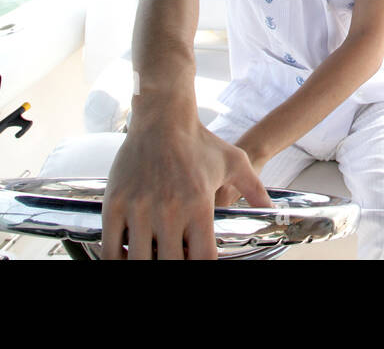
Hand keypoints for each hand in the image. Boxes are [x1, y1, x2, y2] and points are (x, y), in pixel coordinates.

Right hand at [102, 112, 271, 258]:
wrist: (164, 115)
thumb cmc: (199, 140)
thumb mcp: (235, 162)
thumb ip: (255, 190)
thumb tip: (272, 211)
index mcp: (199, 206)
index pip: (202, 258)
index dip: (201, 267)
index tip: (198, 261)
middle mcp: (169, 211)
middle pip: (170, 263)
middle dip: (174, 265)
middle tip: (176, 256)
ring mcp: (140, 208)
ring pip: (140, 261)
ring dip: (147, 263)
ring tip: (154, 256)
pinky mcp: (115, 204)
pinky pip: (111, 248)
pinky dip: (118, 259)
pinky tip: (128, 257)